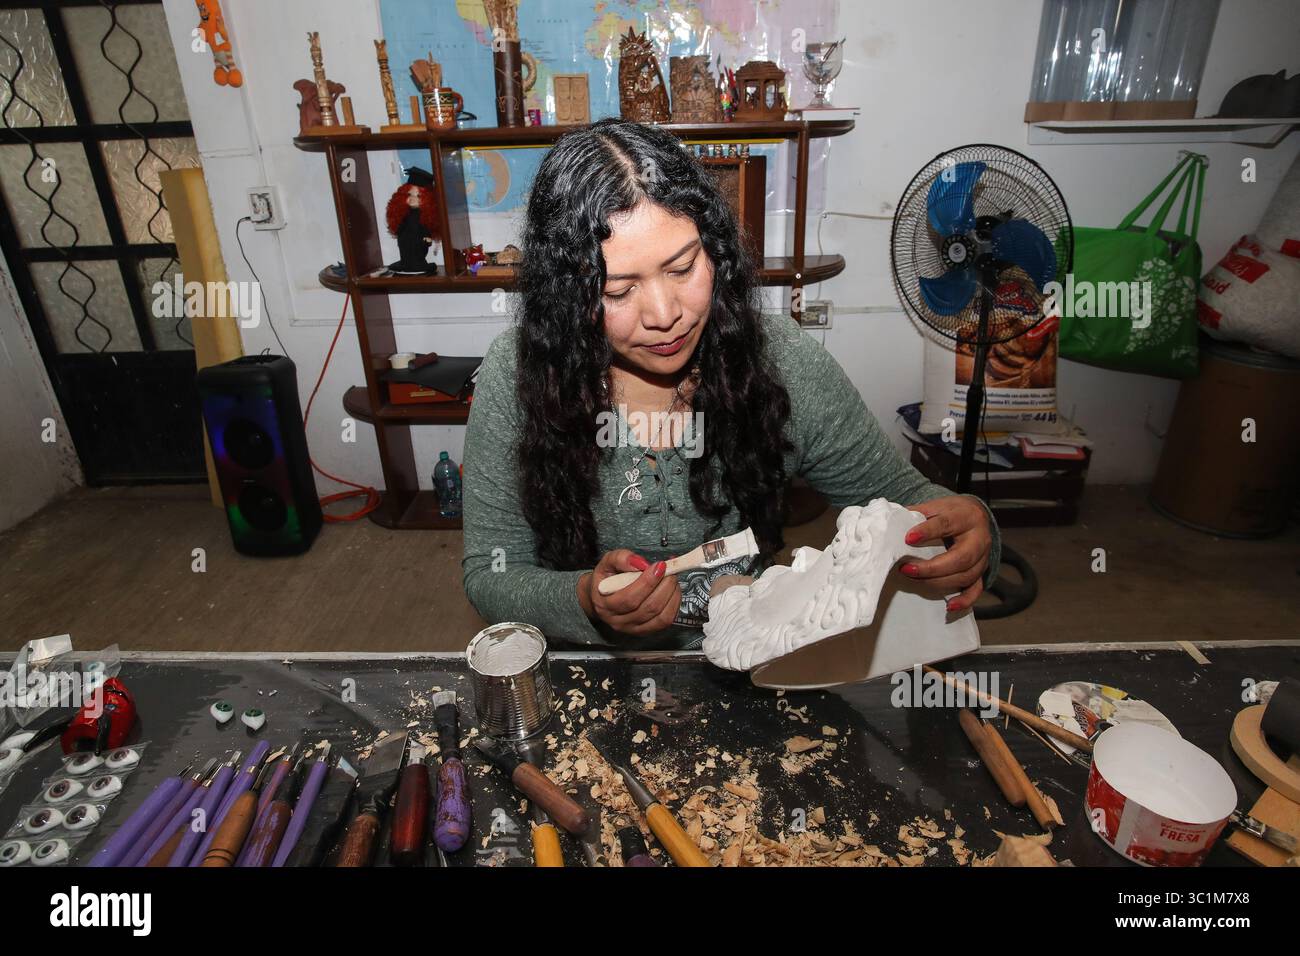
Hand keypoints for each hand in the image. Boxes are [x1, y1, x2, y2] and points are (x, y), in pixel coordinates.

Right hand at [579, 550, 681, 636]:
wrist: (603, 596)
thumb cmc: (606, 579)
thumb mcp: (606, 563)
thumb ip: (620, 558)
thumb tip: (640, 563)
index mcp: (605, 605)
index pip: (629, 598)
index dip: (648, 582)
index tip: (659, 566)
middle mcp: (618, 621)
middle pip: (648, 608)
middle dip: (664, 585)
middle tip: (670, 569)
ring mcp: (633, 628)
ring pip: (660, 616)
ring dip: (671, 594)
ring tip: (671, 578)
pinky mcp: (646, 630)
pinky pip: (666, 621)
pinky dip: (674, 604)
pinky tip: (672, 590)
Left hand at [898, 496, 991, 612]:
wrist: (974, 515)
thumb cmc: (951, 512)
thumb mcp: (935, 506)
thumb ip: (916, 514)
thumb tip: (889, 524)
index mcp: (966, 516)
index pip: (947, 524)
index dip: (927, 532)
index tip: (908, 538)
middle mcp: (979, 538)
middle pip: (960, 557)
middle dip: (932, 567)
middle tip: (906, 568)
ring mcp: (983, 557)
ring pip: (965, 575)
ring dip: (938, 582)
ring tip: (915, 580)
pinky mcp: (981, 571)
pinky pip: (976, 589)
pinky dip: (964, 600)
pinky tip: (949, 605)